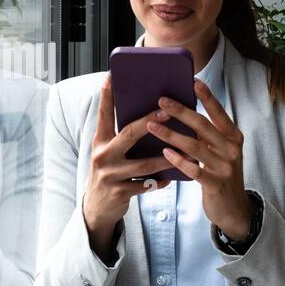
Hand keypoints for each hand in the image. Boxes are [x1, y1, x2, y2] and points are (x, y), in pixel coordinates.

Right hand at [82, 75, 173, 238]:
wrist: (98, 208)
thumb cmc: (110, 173)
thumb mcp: (109, 153)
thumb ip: (122, 138)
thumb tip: (149, 118)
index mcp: (100, 141)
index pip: (103, 114)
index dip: (107, 96)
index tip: (112, 77)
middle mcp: (102, 155)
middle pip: (129, 134)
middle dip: (149, 122)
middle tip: (167, 112)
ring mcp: (110, 174)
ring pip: (144, 164)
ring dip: (166, 157)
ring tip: (186, 151)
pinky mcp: (119, 192)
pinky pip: (146, 184)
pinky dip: (160, 181)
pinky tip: (170, 178)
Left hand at [146, 79, 251, 239]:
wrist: (234, 209)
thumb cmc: (221, 174)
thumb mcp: (220, 151)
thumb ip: (207, 135)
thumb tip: (185, 112)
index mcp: (233, 136)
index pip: (218, 112)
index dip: (206, 96)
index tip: (192, 81)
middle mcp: (231, 149)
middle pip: (203, 125)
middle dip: (181, 111)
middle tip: (161, 100)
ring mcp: (225, 167)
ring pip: (195, 146)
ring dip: (171, 134)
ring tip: (152, 125)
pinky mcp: (216, 184)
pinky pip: (194, 169)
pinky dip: (178, 160)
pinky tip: (164, 153)